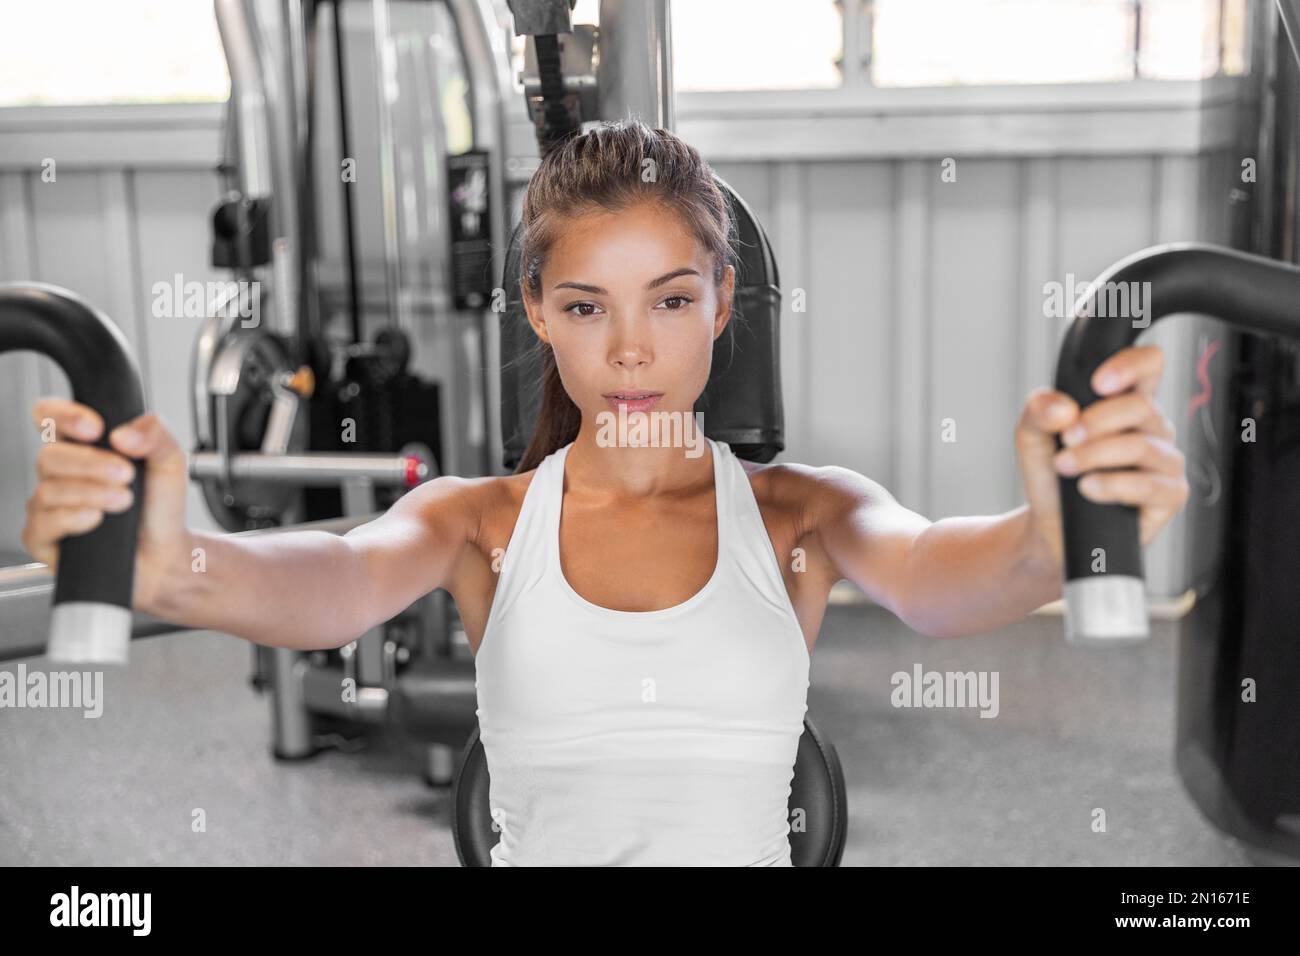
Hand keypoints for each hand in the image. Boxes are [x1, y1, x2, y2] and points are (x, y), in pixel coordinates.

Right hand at [22, 399, 192, 613]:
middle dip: (91, 464)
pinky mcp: (44, 538)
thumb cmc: (160, 506)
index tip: (96, 428)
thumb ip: (155, 434)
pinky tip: (96, 520)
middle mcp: (61, 473)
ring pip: (49, 489)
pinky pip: (42, 523)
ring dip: (91, 493)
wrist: (167, 553)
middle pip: (50, 456)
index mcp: (83, 446)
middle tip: (126, 475)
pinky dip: (71, 519)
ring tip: (124, 501)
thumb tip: (123, 433)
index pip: (50, 416)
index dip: (64, 416)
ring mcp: (49, 505)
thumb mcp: (171, 461)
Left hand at [1015, 345, 1190, 567]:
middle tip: (1066, 439)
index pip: (1149, 365)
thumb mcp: (1032, 436)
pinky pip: (1149, 485)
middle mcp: (1152, 427)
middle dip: (1097, 421)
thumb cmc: (1051, 474)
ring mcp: (1165, 461)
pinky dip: (1112, 486)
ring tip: (1066, 467)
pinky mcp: (1170, 495)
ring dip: (1096, 455)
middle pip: (1140, 406)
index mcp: (1126, 402)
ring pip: (1142, 446)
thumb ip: (1039, 411)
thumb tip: (1064, 408)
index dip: (1130, 365)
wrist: (1050, 525)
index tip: (1097, 383)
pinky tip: (1087, 489)